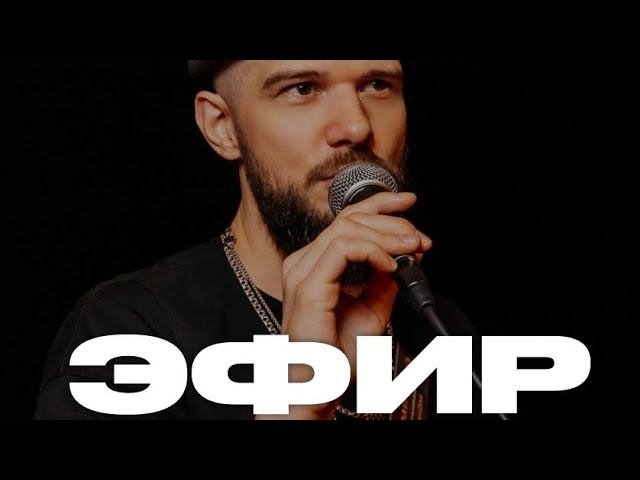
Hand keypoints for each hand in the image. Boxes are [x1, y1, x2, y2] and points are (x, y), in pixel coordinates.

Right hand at [276, 192, 431, 418]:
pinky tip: (391, 265)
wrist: (318, 387)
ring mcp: (302, 271)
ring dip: (387, 235)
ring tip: (412, 249)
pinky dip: (373, 251)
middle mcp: (304, 262)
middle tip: (421, 239)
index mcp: (315, 264)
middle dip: (392, 221)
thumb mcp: (373, 311)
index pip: (346, 220)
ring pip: (347, 229)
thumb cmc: (337, 356)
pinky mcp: (308, 285)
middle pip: (349, 219)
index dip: (379, 204)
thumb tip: (403, 257)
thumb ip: (384, 282)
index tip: (409, 202)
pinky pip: (342, 249)